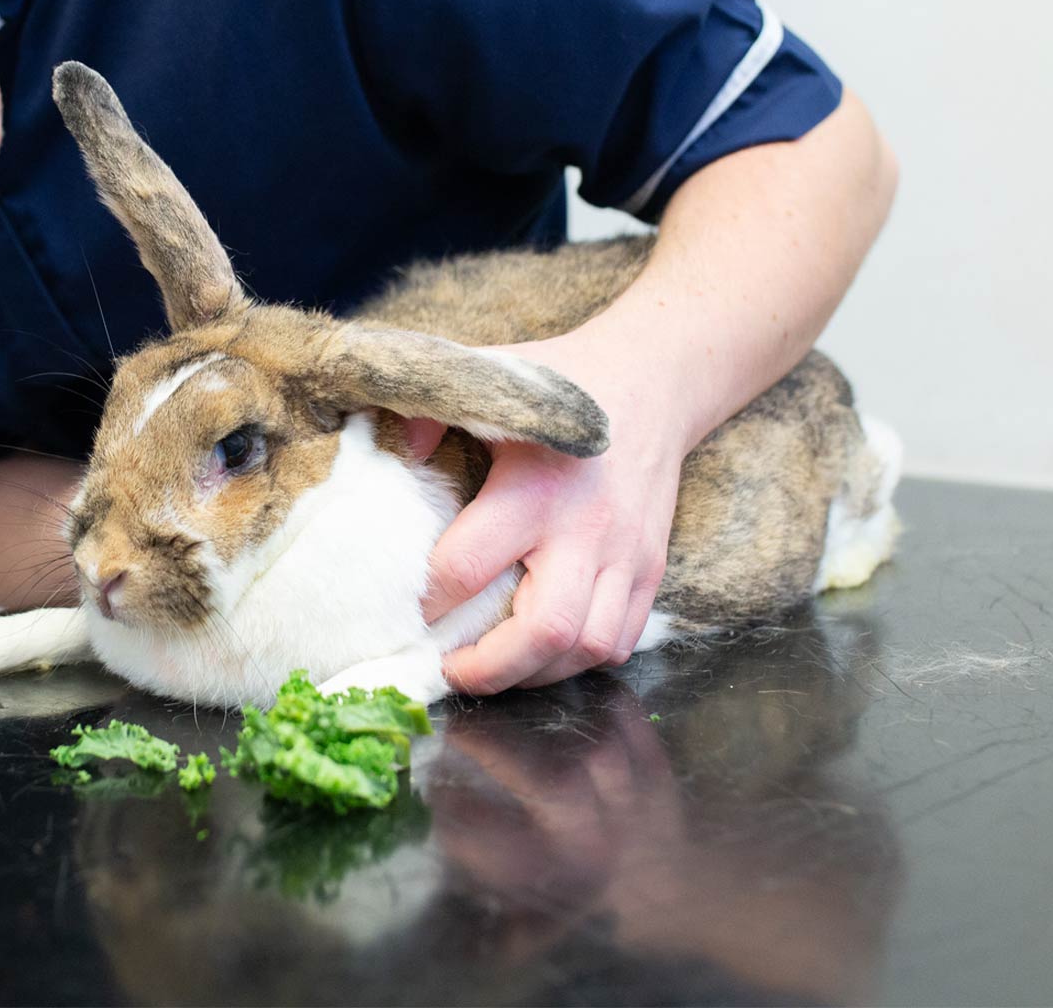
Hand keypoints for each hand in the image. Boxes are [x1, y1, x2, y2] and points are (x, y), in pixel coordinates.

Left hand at [410, 337, 690, 693]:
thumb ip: (432, 411)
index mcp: (533, 487)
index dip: (429, 600)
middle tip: (450, 671)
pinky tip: (543, 653)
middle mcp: (586, 529)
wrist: (656, 378)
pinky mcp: (652, 568)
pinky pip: (621, 640)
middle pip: (545, 630)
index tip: (407, 609)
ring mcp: (627, 555)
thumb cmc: (561, 382)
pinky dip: (580, 662)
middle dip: (489, 667)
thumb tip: (396, 451)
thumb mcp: (490, 378)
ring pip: (588, 647)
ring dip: (535, 672)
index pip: (470, 566)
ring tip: (494, 668)